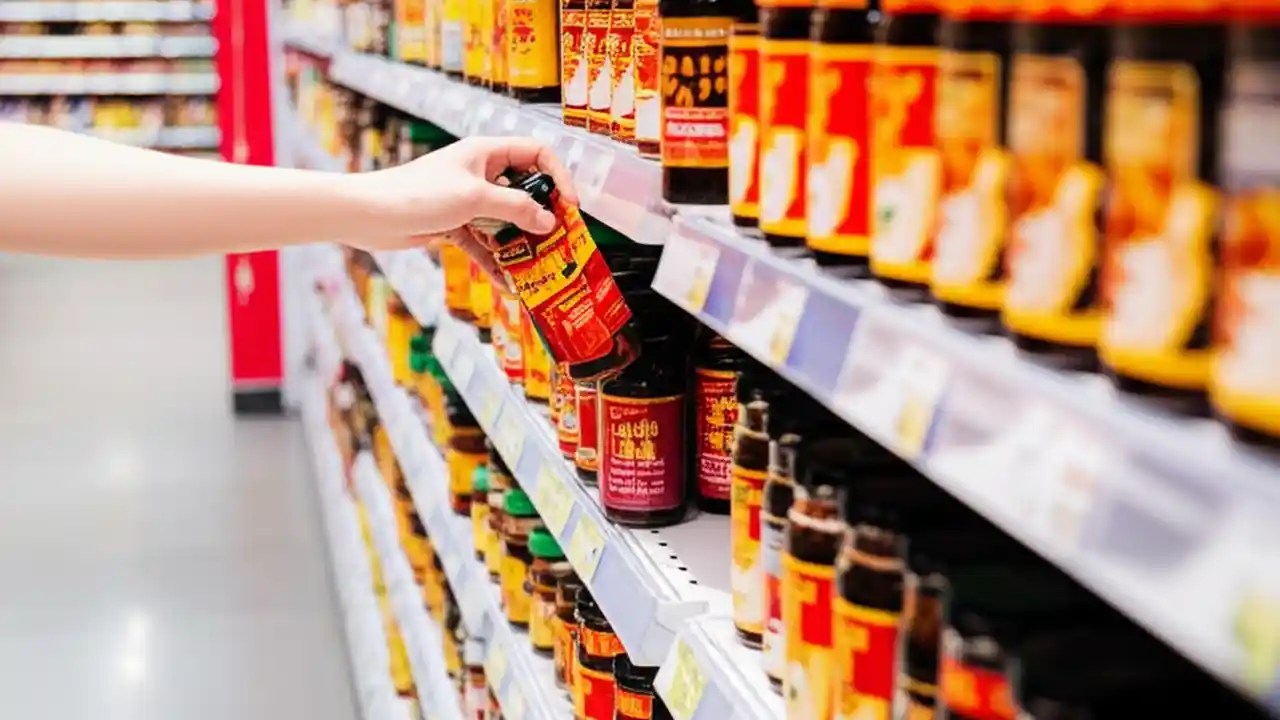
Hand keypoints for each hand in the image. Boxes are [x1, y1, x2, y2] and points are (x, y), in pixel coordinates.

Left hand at [350, 135, 577, 250]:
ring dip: (520, 242)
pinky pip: (484, 244)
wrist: (369, 214)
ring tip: (538, 265)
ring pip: (506, 220)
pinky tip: (508, 283)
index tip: (569, 205)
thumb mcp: (474, 198)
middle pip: (524, 190)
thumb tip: (547, 221)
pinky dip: (495, 261)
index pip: (537, 154)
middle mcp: (480, 174)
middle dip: (542, 215)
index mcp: (486, 153)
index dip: (558, 176)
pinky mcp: (455, 225)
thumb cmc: (417, 194)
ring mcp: (468, 201)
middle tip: (559, 240)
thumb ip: (514, 208)